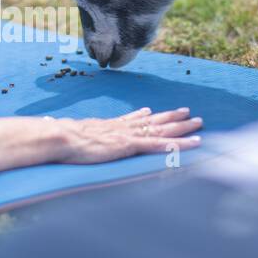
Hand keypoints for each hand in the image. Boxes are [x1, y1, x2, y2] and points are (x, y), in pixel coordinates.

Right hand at [54, 107, 202, 163]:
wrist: (60, 137)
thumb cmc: (61, 138)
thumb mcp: (73, 134)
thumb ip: (80, 132)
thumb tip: (67, 126)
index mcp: (110, 127)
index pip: (134, 120)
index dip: (148, 116)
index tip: (158, 111)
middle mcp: (122, 128)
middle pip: (154, 122)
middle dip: (173, 118)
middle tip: (190, 114)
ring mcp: (127, 136)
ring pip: (161, 131)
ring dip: (181, 128)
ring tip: (198, 124)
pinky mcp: (128, 146)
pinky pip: (157, 146)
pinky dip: (174, 145)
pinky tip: (187, 145)